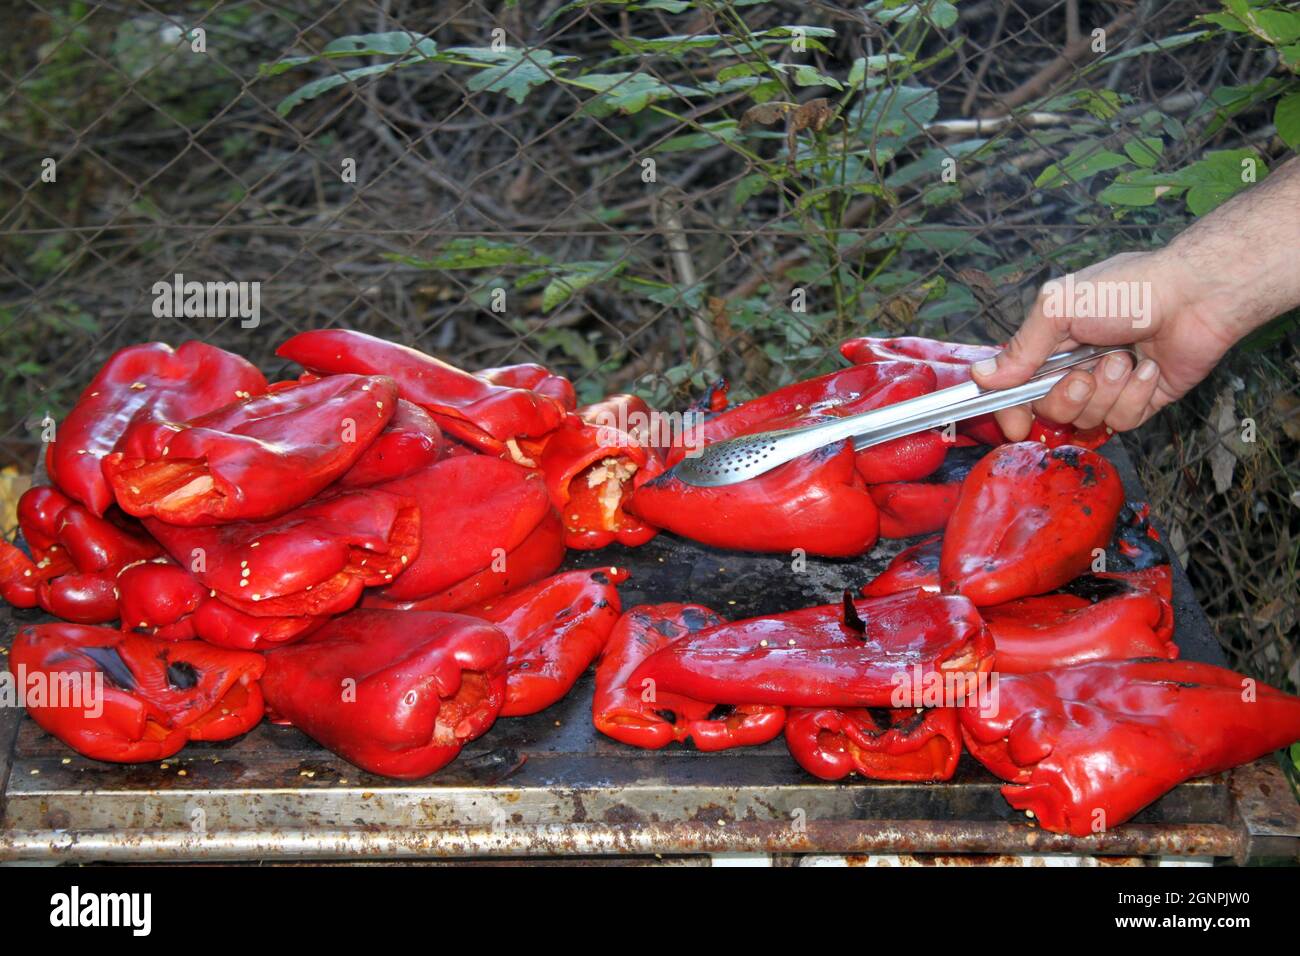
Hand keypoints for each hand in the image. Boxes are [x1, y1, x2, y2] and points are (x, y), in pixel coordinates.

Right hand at [970, 249, 1244, 437]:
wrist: (1195, 295)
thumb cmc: (1128, 290)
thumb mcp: (1061, 307)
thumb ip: (1021, 347)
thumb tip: (981, 376)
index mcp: (1050, 344)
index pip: (1017, 387)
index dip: (1011, 410)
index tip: (1015, 425)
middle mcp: (1076, 367)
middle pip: (1050, 410)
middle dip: (1066, 396)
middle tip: (1085, 373)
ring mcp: (1108, 387)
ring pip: (1087, 419)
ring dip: (1106, 391)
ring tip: (1125, 358)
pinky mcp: (1140, 401)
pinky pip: (1122, 421)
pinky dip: (1134, 396)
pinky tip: (1148, 368)